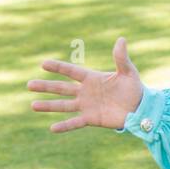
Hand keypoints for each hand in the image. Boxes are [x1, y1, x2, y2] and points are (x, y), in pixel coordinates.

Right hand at [27, 37, 142, 131]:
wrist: (140, 108)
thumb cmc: (134, 88)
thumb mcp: (128, 72)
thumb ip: (121, 58)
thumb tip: (121, 39)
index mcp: (92, 78)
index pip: (71, 71)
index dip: (58, 67)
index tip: (43, 64)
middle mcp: (85, 92)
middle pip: (61, 88)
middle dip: (46, 87)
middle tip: (29, 85)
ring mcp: (87, 106)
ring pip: (64, 105)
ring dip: (49, 105)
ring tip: (33, 105)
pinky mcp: (91, 119)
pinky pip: (75, 122)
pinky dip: (64, 125)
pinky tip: (52, 128)